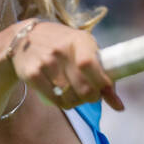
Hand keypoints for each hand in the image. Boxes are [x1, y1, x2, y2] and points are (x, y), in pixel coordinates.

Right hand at [10, 21, 124, 111]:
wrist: (24, 37)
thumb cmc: (61, 44)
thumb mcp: (82, 47)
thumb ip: (101, 71)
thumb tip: (119, 106)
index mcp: (78, 40)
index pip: (90, 65)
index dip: (102, 84)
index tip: (108, 93)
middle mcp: (60, 50)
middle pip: (83, 87)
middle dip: (91, 97)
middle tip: (90, 95)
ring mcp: (45, 62)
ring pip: (69, 97)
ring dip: (76, 101)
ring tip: (74, 93)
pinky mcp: (32, 74)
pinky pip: (54, 100)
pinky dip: (62, 103)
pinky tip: (61, 94)